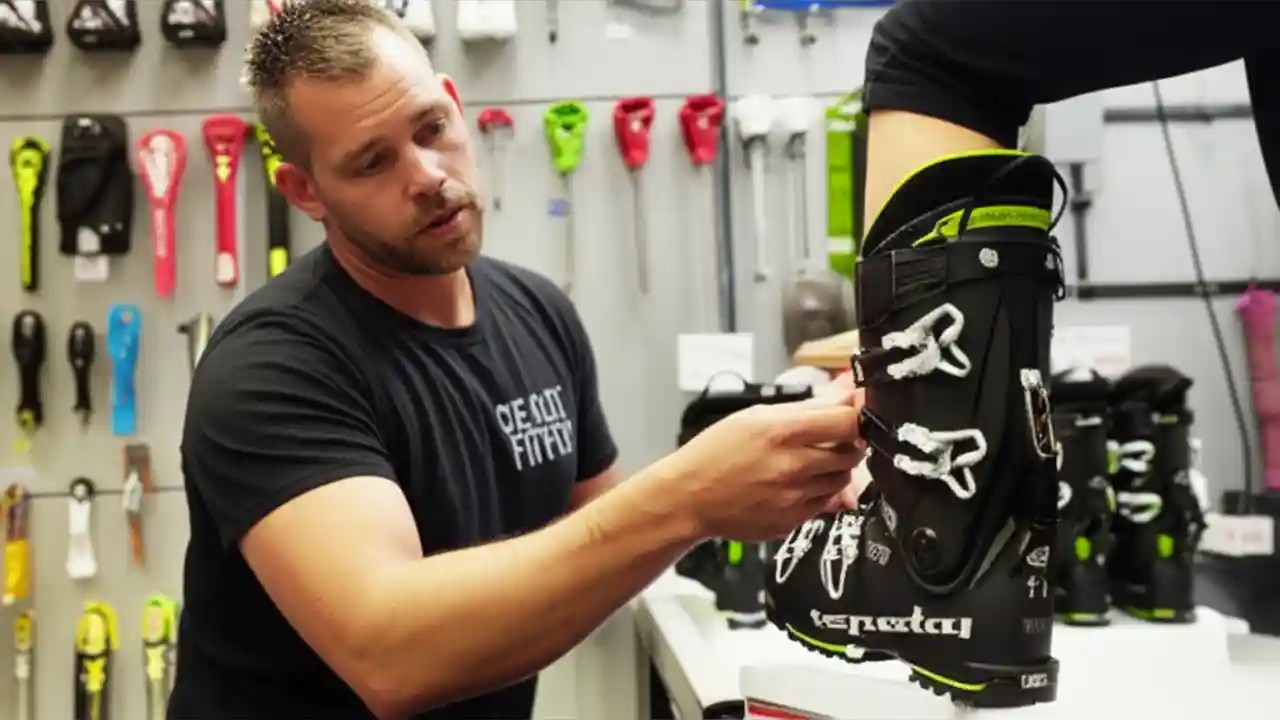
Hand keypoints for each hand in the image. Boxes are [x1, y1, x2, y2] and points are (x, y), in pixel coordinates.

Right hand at [664, 386, 866, 540]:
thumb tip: (847, 390)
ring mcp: (794, 498)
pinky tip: (795, 484)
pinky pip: (824, 504)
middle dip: (848, 443)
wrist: (688, 498)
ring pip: (842, 479)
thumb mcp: (756, 416)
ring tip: (807, 462)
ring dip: (835, 468)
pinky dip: (818, 492)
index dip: (856, 415)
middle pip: (853, 452)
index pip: (848, 421)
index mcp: (783, 432)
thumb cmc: (716, 452)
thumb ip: (808, 406)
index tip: (854, 413)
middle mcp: (792, 466)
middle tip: (831, 438)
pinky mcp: (792, 522)